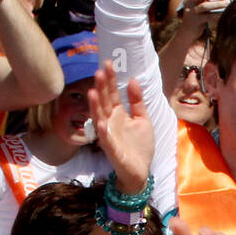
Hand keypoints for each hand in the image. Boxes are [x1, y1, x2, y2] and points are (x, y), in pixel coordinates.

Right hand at [88, 60, 153, 192]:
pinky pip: (106, 140)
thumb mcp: (143, 119)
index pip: (112, 94)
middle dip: (102, 87)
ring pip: (100, 118)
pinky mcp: (112, 150)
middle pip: (104, 102)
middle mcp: (111, 122)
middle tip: (99, 71)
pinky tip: (101, 122)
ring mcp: (109, 136)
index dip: (110, 79)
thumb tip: (133, 80)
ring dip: (96, 106)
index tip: (108, 63)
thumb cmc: (140, 146)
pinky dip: (103, 132)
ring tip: (93, 92)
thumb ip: (137, 101)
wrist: (141, 171)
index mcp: (118, 114)